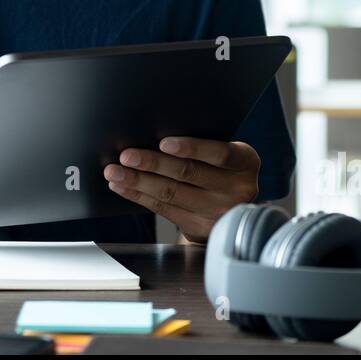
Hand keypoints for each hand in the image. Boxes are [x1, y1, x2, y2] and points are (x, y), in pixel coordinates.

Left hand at [103, 137, 259, 244]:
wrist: (231, 209)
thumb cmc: (220, 169)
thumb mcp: (224, 156)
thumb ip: (203, 147)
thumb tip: (154, 132)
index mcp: (245, 163)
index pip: (220, 154)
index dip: (191, 148)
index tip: (163, 142)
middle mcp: (236, 189)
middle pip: (188, 174)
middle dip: (153, 163)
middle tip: (127, 156)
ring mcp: (217, 212)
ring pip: (171, 193)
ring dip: (138, 181)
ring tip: (115, 172)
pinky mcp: (198, 227)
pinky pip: (163, 209)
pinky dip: (138, 196)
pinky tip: (122, 186)